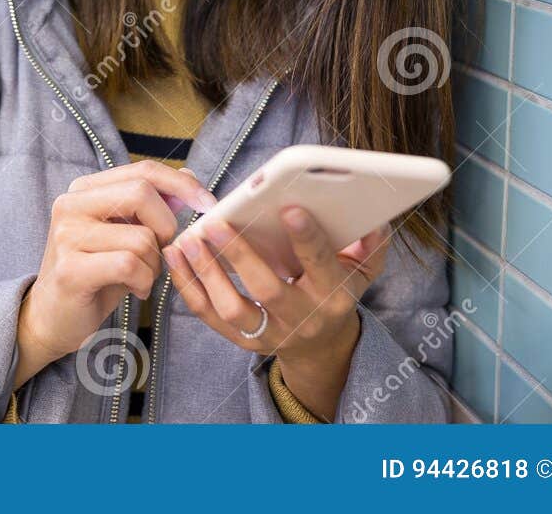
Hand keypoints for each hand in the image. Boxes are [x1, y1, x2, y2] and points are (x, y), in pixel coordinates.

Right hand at [15, 161, 215, 387]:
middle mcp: (70, 205)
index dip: (181, 184)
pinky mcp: (70, 269)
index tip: (208, 204)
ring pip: (141, 236)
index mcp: (85, 190)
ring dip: (154, 264)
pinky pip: (129, 265)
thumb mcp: (125, 234)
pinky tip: (135, 290)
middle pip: (142, 194)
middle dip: (166, 227)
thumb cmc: (97, 274)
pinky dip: (143, 281)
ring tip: (140, 277)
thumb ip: (153, 206)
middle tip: (161, 253)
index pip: (142, 171)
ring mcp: (67, 236)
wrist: (54, 317)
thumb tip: (191, 179)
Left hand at [162, 207, 390, 415]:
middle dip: (240, 255)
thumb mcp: (361, 271)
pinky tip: (176, 256)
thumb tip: (376, 219)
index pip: (321, 265)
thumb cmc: (336, 292)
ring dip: (206, 273)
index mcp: (333, 294)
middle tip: (214, 223)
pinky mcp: (242, 339)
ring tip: (187, 240)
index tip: (288, 207)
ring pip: (233, 308)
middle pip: (268, 290)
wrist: (321, 345)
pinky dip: (188, 287)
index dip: (307, 238)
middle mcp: (302, 317)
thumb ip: (370, 245)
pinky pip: (210, 316)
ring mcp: (269, 332)